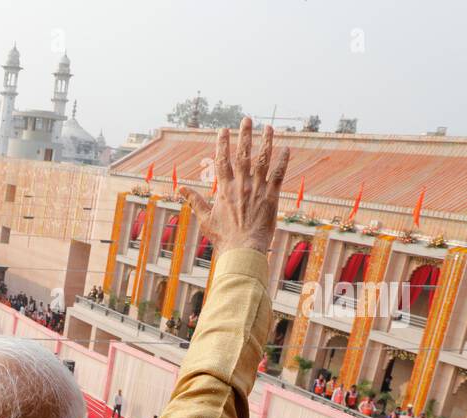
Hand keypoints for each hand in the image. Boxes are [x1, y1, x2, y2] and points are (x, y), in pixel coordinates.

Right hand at [179, 117, 288, 255]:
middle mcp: (241, 186)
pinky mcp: (272, 198)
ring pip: (263, 160)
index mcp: (224, 189)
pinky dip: (283, 161)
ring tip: (269, 128)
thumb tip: (179, 190)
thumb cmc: (223, 237)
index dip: (222, 143)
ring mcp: (257, 190)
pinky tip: (287, 149)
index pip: (222, 161)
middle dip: (244, 135)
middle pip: (242, 154)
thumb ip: (194, 200)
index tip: (223, 130)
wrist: (242, 250)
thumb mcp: (204, 218)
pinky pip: (279, 175)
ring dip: (266, 142)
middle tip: (246, 118)